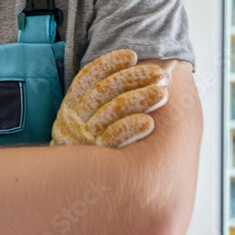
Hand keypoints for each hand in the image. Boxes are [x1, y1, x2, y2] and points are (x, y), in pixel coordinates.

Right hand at [51, 49, 169, 147]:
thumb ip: (99, 98)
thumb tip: (130, 69)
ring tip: (163, 93)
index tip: (132, 55)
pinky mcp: (97, 154)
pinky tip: (149, 122)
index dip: (109, 63)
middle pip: (105, 90)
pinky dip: (130, 127)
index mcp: (72, 103)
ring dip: (139, 99)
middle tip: (160, 74)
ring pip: (112, 110)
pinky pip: (113, 138)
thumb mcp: (82, 117)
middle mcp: (76, 117)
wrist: (73, 179)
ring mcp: (85, 135)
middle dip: (134, 78)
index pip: (88, 76)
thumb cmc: (86, 142)